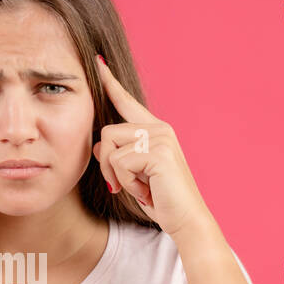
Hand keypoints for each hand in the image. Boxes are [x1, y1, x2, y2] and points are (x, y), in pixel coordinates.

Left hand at [92, 54, 211, 238]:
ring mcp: (161, 138)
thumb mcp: (133, 176)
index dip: (110, 83)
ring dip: (116, 176)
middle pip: (106, 133)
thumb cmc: (162, 199)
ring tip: (139, 187)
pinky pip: (120, 163)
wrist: (187, 220)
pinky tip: (146, 191)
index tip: (98, 63)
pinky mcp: (158, 152)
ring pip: (109, 148)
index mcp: (155, 130)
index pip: (127, 102)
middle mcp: (159, 128)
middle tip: (122, 185)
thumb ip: (117, 157)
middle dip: (106, 165)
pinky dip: (126, 183)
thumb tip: (97, 145)